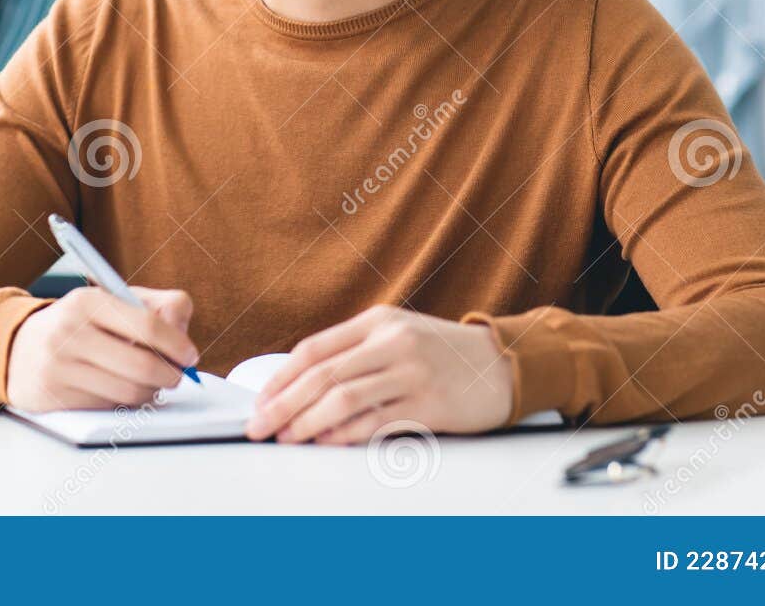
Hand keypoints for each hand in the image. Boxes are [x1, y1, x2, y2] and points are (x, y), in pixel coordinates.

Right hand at [5, 286, 198, 411]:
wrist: (17, 348)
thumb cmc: (78, 324)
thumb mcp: (113, 301)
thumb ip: (157, 305)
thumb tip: (183, 327)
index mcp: (88, 301)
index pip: (147, 325)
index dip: (177, 345)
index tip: (190, 356)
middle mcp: (70, 333)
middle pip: (142, 365)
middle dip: (169, 375)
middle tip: (177, 376)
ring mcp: (60, 367)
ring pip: (128, 392)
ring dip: (149, 393)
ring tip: (150, 384)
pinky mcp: (55, 397)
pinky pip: (107, 408)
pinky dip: (124, 404)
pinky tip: (120, 391)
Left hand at [245, 305, 511, 444]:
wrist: (505, 363)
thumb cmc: (444, 353)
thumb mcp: (398, 334)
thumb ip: (356, 353)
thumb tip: (302, 387)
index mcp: (378, 321)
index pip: (314, 349)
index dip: (281, 378)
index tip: (260, 402)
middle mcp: (392, 341)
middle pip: (322, 375)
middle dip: (283, 404)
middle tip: (260, 426)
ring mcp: (411, 372)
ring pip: (343, 399)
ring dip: (307, 423)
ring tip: (287, 438)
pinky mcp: (429, 403)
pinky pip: (375, 422)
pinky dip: (344, 435)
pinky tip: (326, 443)